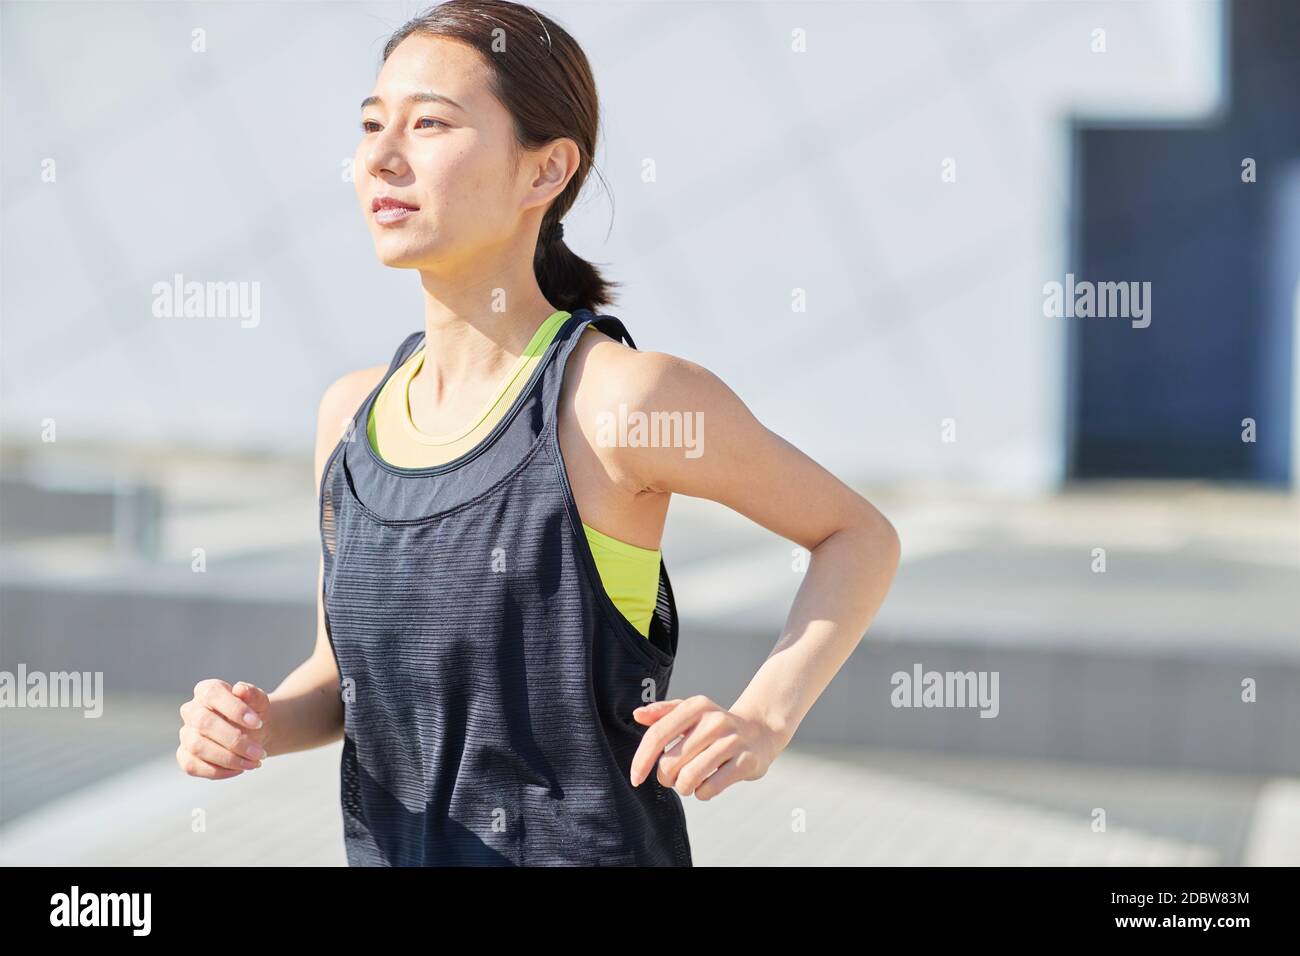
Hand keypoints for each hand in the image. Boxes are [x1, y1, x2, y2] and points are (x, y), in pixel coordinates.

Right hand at [176, 679, 271, 778]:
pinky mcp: (185, 755)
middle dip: (234, 741)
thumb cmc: (254, 714)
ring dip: (229, 759)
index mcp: (207, 690)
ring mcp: (185, 734)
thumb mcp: (260, 702)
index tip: (258, 723)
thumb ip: (253, 694)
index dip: (235, 709)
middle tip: (259, 752)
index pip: (213, 694)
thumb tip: (240, 689)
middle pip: (204, 723)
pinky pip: (192, 766)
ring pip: (198, 747)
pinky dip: (218, 771)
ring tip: (254, 762)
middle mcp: (191, 710)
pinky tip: (240, 769)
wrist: (255, 733)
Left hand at [629, 695, 781, 800]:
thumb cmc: (714, 726)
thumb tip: (637, 714)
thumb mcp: (691, 712)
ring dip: (683, 787)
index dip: (641, 760)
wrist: (760, 731)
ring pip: (688, 779)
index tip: (635, 779)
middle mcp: (714, 720)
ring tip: (690, 782)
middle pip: (669, 763)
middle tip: (675, 777)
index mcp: (696, 706)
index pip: (657, 735)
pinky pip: (709, 788)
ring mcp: (732, 740)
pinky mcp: (746, 761)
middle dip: (666, 778)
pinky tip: (707, 785)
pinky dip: (702, 793)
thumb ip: (662, 713)